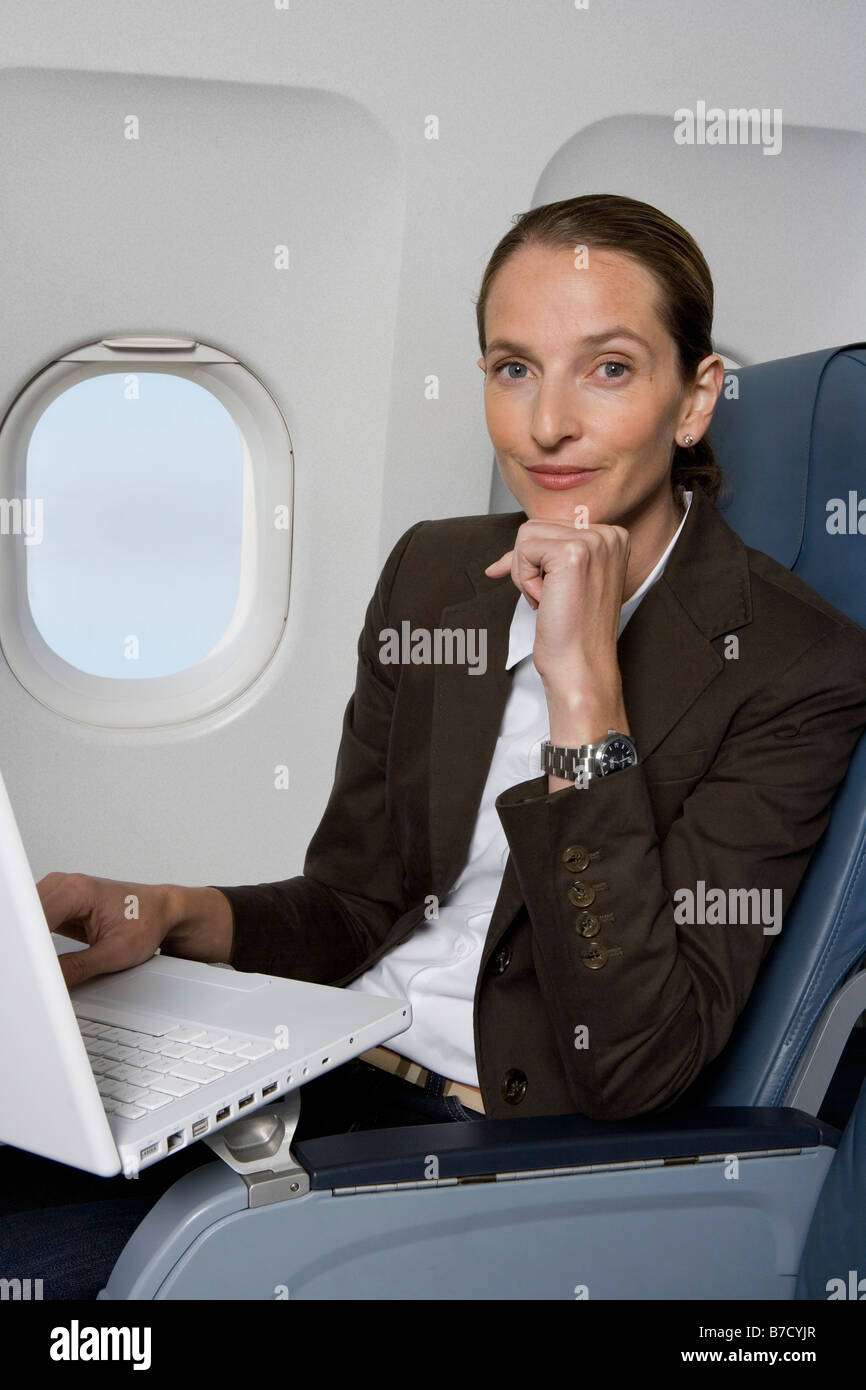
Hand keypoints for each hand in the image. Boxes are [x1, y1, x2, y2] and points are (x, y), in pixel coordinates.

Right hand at [37, 871, 178, 987]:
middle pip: (26, 916)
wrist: (162, 911)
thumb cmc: (148, 921)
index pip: (35, 918)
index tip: (28, 967)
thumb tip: (50, 980)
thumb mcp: (115, 953)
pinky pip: (34, 922)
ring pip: (27, 920)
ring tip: (37, 964)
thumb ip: (77, 968)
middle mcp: (65, 885)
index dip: (28, 947)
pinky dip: (34, 940)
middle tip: (31, 972)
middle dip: (25, 945)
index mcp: (78, 890)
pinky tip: (39, 956)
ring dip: (28, 943)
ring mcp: (59, 893)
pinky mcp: (57, 905)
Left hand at [484, 518, 630, 722]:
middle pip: (536, 526)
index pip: (551, 527)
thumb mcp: (562, 583)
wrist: (580, 666)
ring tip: (549, 600)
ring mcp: (594, 542)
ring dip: (525, 573)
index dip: (534, 560)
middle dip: (529, 566)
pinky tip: (545, 600)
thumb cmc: (572, 633)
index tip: (546, 591)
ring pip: (527, 535)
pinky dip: (524, 579)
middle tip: (550, 599)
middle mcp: (609, 535)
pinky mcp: (572, 554)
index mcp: (613, 538)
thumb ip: (540, 559)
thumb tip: (497, 564)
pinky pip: (524, 548)